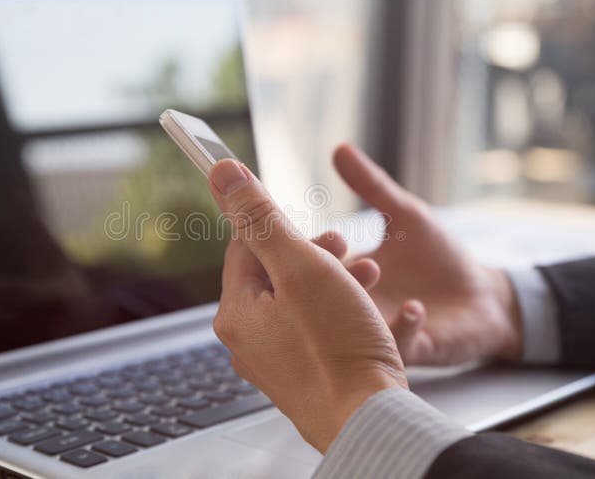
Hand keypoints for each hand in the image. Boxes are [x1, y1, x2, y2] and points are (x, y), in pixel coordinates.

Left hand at [208, 159, 406, 452]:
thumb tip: (222, 174)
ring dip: (335, 278)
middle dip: (314, 252)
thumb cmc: (337, 347)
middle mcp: (250, 340)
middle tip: (344, 244)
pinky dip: (342, 310)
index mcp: (238, 312)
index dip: (273, 223)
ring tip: (371, 272)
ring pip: (301, 302)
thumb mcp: (300, 266)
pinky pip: (318, 330)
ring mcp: (277, 362)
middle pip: (275, 276)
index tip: (302, 215)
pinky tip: (372, 308)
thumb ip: (260, 218)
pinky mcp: (306, 377)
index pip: (243, 248)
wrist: (369, 420)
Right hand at [333, 144, 521, 364]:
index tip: (328, 234)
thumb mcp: (405, 215)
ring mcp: (380, 330)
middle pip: (322, 296)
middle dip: (327, 275)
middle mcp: (356, 305)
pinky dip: (403, 326)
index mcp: (347, 273)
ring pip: (352, 327)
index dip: (312, 249)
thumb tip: (339, 148)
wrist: (485, 299)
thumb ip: (372, 187)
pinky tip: (415, 306)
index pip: (312, 263)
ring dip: (358, 303)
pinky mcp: (412, 349)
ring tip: (372, 271)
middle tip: (341, 251)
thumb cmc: (440, 257)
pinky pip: (397, 345)